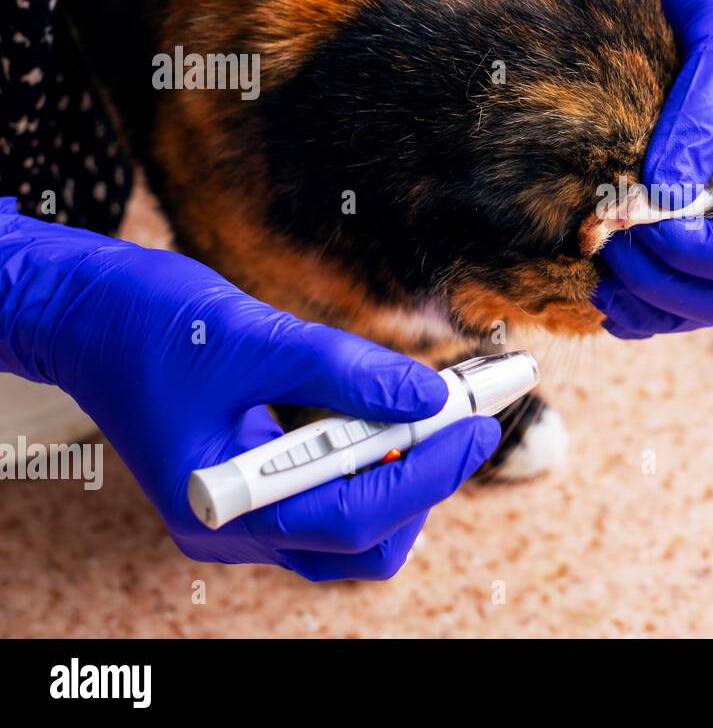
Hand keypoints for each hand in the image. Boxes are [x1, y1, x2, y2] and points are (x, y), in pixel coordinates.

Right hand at [0, 199, 498, 580]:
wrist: (88, 315)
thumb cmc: (151, 325)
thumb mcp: (255, 339)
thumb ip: (347, 372)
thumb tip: (430, 398)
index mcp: (223, 506)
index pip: (350, 519)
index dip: (426, 476)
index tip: (478, 429)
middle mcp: (236, 528)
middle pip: (359, 543)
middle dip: (420, 485)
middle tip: (464, 419)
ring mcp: (245, 513)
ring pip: (351, 527)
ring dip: (402, 474)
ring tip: (438, 410)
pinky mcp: (256, 487)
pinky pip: (332, 496)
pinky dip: (373, 462)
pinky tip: (396, 414)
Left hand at [576, 0, 712, 338]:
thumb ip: (699, 117)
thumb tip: (664, 197)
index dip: (699, 258)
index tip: (640, 227)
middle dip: (667, 286)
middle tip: (609, 250)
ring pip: (695, 299)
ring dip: (645, 301)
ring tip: (596, 271)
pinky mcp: (680, 209)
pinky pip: (666, 281)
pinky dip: (633, 294)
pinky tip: (597, 277)